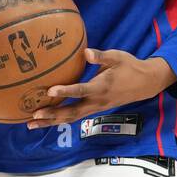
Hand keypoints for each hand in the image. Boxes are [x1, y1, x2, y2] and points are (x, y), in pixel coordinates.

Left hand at [26, 49, 176, 129]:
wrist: (144, 84)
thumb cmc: (129, 67)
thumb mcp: (118, 57)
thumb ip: (101, 56)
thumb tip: (86, 52)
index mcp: (101, 87)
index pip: (80, 91)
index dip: (65, 92)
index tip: (49, 91)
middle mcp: (96, 102)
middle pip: (71, 112)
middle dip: (52, 115)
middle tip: (34, 116)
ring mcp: (95, 108)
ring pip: (71, 118)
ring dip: (51, 122)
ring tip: (31, 124)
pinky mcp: (93, 109)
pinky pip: (74, 117)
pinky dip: (59, 120)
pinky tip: (45, 121)